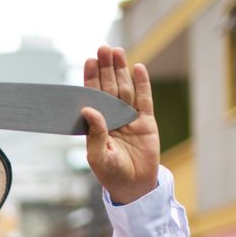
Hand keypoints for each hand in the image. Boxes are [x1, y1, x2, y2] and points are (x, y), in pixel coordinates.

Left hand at [82, 46, 160, 204]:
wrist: (134, 187)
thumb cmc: (111, 175)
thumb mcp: (98, 157)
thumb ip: (94, 134)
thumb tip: (88, 110)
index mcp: (97, 125)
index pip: (92, 97)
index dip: (91, 78)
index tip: (89, 61)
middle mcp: (112, 118)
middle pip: (109, 87)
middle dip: (106, 68)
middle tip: (103, 49)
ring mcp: (130, 118)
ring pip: (125, 89)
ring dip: (121, 70)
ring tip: (117, 52)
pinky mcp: (147, 122)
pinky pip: (144, 100)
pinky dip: (142, 84)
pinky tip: (138, 68)